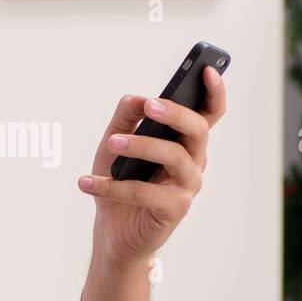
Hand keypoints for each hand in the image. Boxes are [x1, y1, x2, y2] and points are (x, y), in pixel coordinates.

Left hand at [79, 67, 226, 269]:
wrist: (114, 230)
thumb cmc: (121, 180)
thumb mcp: (115, 142)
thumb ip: (126, 117)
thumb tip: (139, 99)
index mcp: (185, 141)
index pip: (209, 113)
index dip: (214, 91)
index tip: (206, 70)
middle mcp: (194, 161)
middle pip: (197, 129)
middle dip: (175, 113)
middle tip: (149, 106)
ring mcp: (188, 186)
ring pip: (174, 156)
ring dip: (140, 146)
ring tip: (111, 144)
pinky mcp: (175, 209)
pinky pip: (146, 192)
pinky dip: (112, 186)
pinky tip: (86, 182)